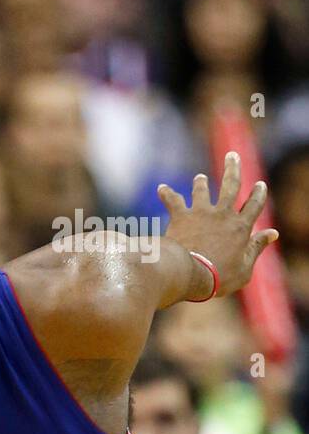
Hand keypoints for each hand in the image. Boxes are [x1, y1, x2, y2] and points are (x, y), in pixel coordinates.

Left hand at [158, 152, 278, 298]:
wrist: (191, 274)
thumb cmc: (220, 277)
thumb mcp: (246, 267)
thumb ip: (257, 248)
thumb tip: (272, 233)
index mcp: (241, 227)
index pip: (254, 205)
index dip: (258, 194)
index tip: (259, 184)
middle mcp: (223, 215)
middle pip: (231, 185)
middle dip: (233, 169)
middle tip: (232, 156)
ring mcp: (201, 213)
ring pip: (202, 191)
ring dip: (201, 183)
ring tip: (200, 178)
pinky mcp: (181, 216)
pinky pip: (173, 201)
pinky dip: (167, 193)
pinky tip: (161, 188)